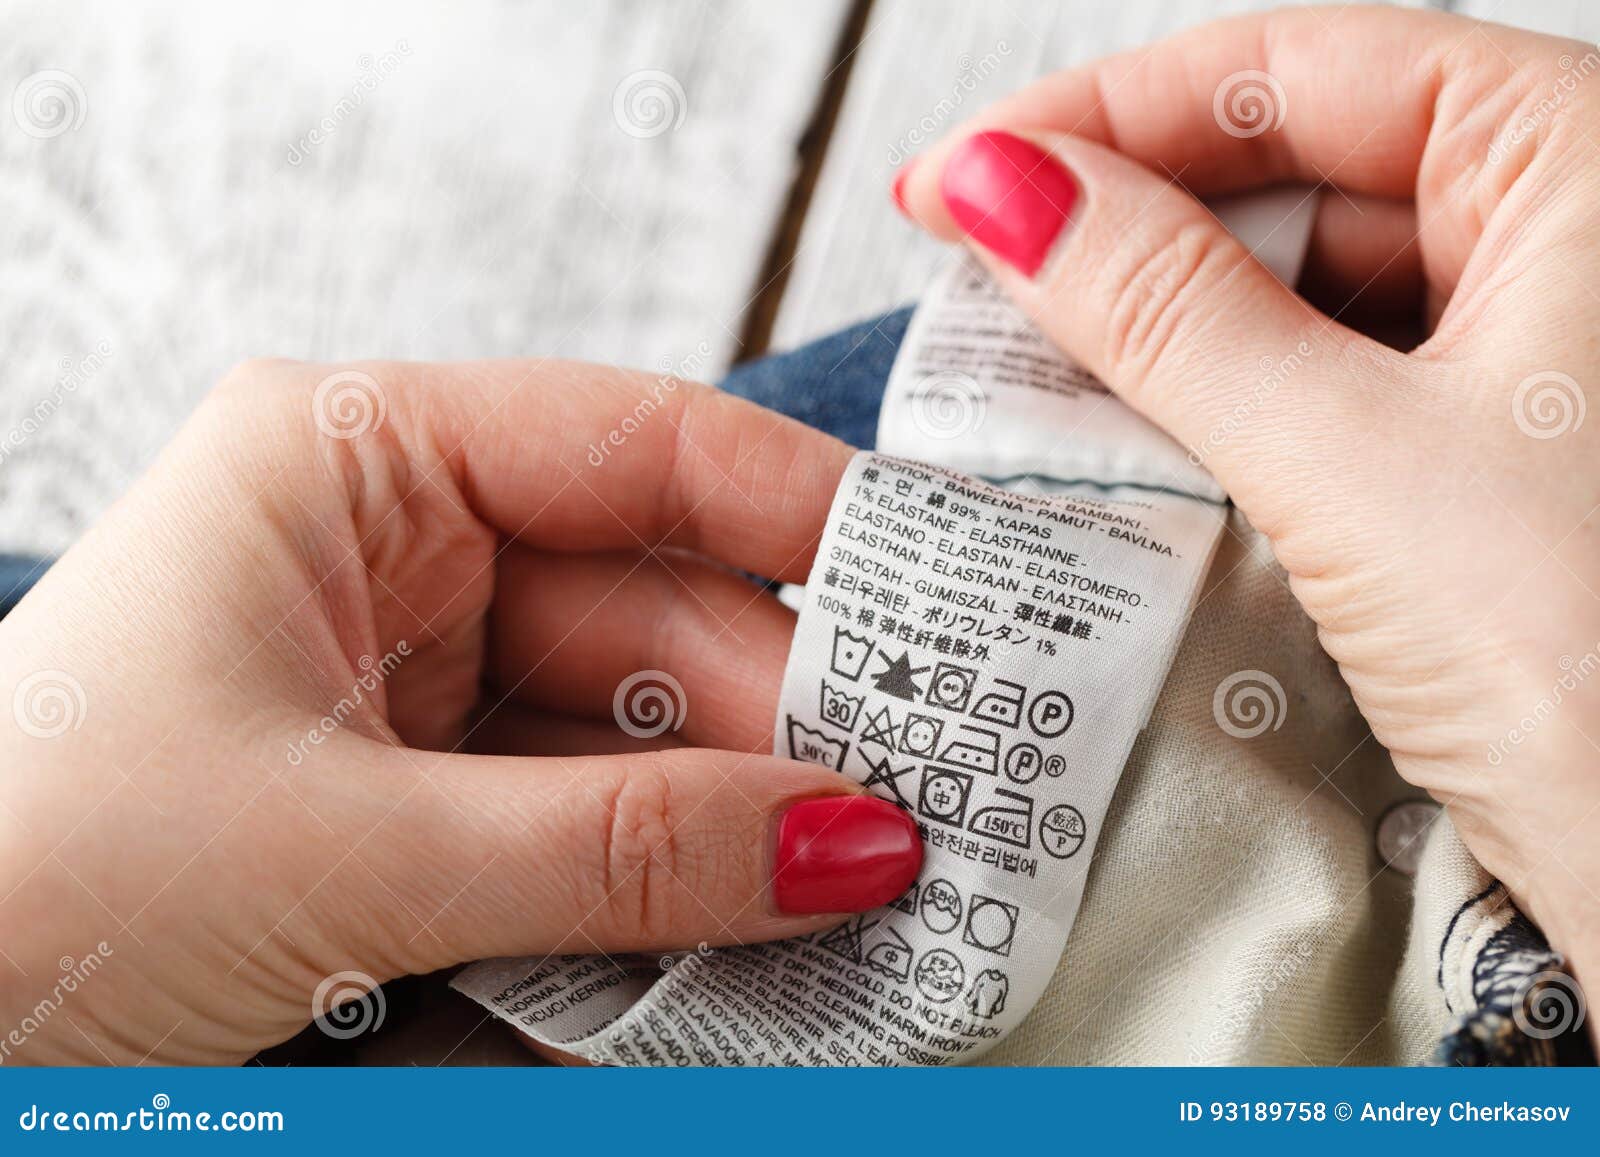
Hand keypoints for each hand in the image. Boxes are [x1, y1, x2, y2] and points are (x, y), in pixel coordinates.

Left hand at [0, 359, 919, 1063]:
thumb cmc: (31, 884)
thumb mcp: (350, 853)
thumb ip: (620, 854)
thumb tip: (852, 844)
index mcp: (351, 462)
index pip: (635, 449)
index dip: (804, 516)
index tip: (945, 596)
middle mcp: (394, 552)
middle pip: (658, 619)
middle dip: (785, 733)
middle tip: (919, 825)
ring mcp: (411, 680)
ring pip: (633, 738)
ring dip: (734, 831)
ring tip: (859, 904)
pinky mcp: (417, 797)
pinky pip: (583, 824)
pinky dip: (659, 891)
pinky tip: (745, 941)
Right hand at [893, 7, 1599, 999]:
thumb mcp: (1356, 465)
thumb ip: (1168, 312)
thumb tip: (1011, 192)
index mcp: (1589, 168)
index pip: (1302, 69)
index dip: (1108, 115)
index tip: (968, 175)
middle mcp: (1572, 245)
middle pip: (1296, 170)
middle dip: (1123, 228)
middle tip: (978, 281)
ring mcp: (1530, 356)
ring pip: (1299, 286)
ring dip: (1158, 328)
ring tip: (1030, 370)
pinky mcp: (1484, 458)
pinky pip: (1321, 385)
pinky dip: (1217, 408)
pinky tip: (1131, 440)